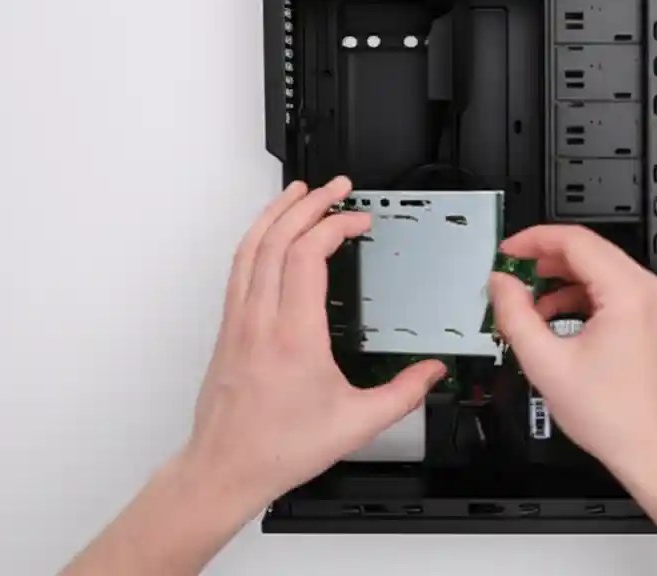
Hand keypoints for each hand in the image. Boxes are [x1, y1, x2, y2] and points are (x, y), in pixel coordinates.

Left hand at [185, 177, 445, 512]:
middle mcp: (261, 320)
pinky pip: (238, 268)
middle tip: (336, 188)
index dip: (334, 225)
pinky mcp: (228, 329)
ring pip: (250, 247)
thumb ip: (403, 394)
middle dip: (310, 204)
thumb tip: (431, 372)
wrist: (225, 468)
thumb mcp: (357, 424)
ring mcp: (239, 322)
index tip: (358, 220)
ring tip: (300, 193)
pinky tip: (269, 233)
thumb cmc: (279, 449)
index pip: (307, 255)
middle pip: (277, 239)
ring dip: (276, 212)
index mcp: (295, 336)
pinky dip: (256, 238)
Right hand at [487, 225, 656, 474]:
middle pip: (589, 252)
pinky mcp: (653, 320)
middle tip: (512, 274)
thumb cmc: (610, 415)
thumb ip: (515, 315)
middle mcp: (649, 291)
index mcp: (628, 293)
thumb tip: (500, 282)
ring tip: (529, 307)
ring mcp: (655, 305)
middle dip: (545, 260)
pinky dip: (581, 298)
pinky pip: (612, 292)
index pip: (575, 241)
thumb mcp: (546, 363)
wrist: (649, 450)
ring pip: (600, 271)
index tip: (507, 252)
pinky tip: (555, 321)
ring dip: (561, 282)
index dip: (534, 240)